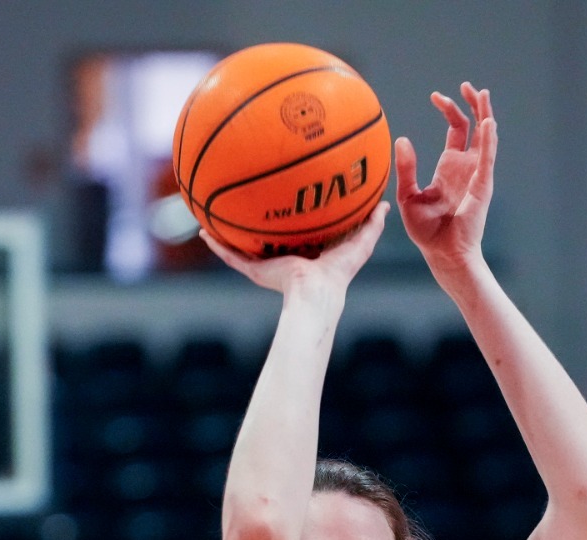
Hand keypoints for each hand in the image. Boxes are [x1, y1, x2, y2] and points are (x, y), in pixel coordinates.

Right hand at [199, 201, 389, 296]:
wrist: (317, 290)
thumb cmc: (340, 271)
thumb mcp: (360, 242)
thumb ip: (372, 224)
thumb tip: (384, 204)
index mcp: (305, 253)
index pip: (295, 234)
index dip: (289, 219)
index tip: (283, 201)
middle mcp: (283, 258)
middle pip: (265, 239)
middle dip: (256, 225)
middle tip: (245, 202)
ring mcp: (266, 265)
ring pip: (242, 247)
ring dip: (228, 233)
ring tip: (212, 215)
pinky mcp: (255, 270)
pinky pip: (230, 255)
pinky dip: (216, 245)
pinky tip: (203, 231)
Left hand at [394, 83, 496, 272]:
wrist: (443, 254)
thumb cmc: (426, 231)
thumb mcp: (408, 196)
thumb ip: (406, 169)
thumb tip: (402, 139)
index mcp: (450, 167)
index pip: (456, 130)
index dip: (449, 110)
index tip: (436, 95)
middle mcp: (467, 167)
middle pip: (475, 127)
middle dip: (472, 104)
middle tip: (466, 86)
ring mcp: (477, 175)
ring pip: (486, 137)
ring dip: (485, 114)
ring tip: (481, 93)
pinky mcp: (482, 186)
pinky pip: (487, 158)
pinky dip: (489, 140)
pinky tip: (488, 122)